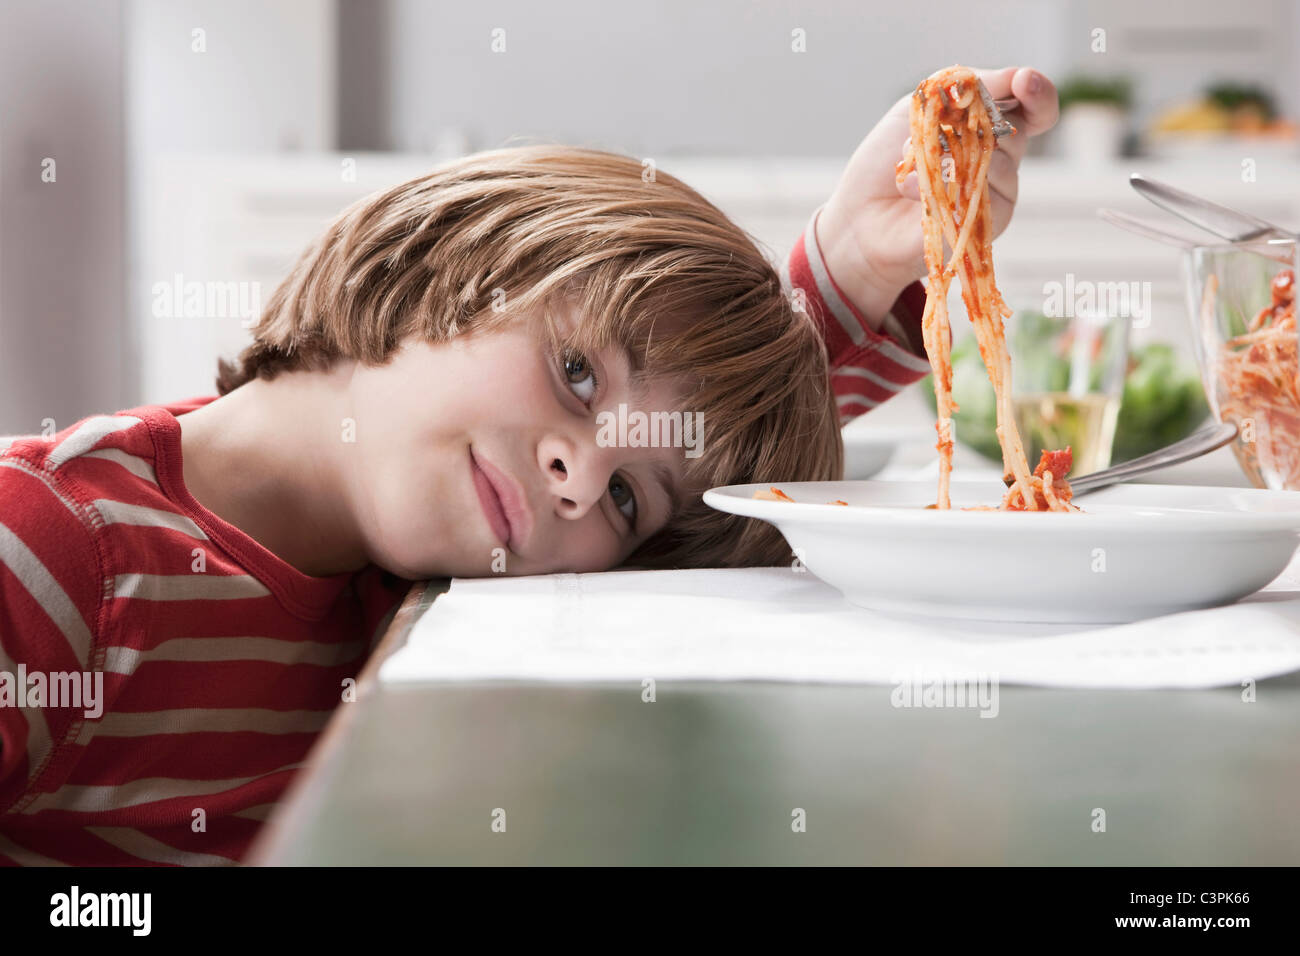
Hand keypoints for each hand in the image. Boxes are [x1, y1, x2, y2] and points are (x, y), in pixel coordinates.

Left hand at [817, 66, 1058, 326]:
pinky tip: (917, 193)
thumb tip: (1014, 77)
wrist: (860, 218)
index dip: (1037, 93)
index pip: (1033, 106)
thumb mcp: (920, 109)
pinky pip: (986, 192)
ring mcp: (998, 190)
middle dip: (970, 123)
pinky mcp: (990, 221)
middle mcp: (1000, 156)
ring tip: (914, 169)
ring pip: (1002, 159)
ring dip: (949, 156)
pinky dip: (946, 185)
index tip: (1024, 81)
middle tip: (930, 134)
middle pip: (1016, 127)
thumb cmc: (885, 162)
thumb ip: (964, 88)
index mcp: (988, 125)